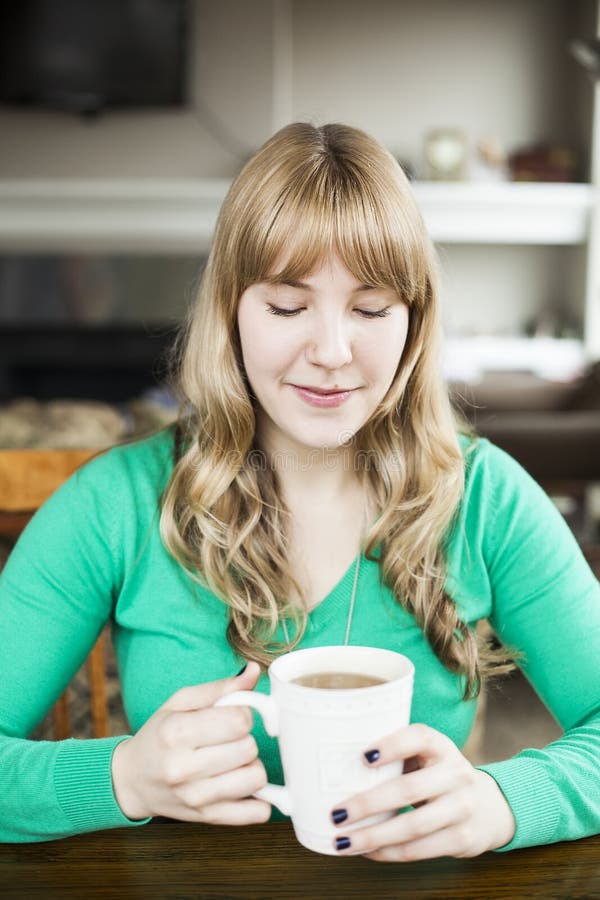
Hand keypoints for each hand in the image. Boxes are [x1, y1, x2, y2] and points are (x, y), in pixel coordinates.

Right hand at [111, 662, 269, 825]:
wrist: (131, 780)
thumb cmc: (159, 735)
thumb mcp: (181, 702)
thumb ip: (220, 688)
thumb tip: (254, 671)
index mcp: (176, 732)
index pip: (239, 720)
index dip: (243, 714)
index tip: (232, 716)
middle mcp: (183, 768)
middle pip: (249, 748)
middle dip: (246, 739)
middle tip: (230, 740)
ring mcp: (196, 798)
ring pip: (255, 778)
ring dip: (251, 767)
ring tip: (234, 761)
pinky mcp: (207, 819)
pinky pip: (255, 814)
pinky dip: (260, 800)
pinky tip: (245, 787)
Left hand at [330, 723, 515, 860]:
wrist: (490, 806)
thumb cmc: (439, 777)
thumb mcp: (427, 759)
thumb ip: (397, 760)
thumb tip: (341, 772)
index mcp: (441, 746)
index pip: (418, 737)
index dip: (391, 746)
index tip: (362, 757)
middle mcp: (456, 773)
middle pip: (408, 789)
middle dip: (368, 804)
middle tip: (337, 813)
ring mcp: (462, 807)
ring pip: (412, 826)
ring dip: (373, 837)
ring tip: (343, 841)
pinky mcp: (463, 838)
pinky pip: (420, 850)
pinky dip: (389, 853)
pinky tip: (368, 851)